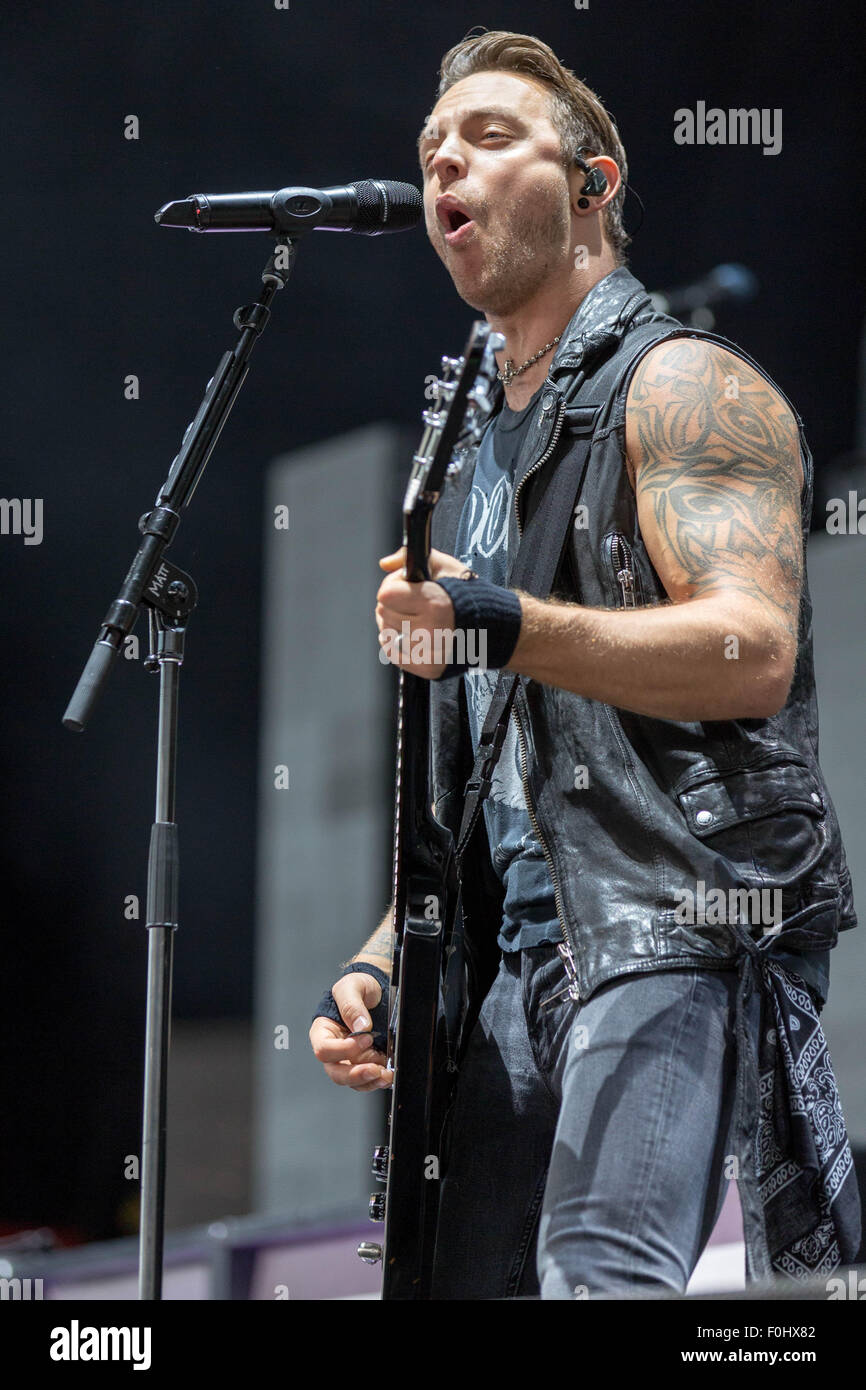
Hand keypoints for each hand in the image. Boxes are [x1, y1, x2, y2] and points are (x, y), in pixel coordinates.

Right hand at [308, 972, 392, 1092]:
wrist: (375, 991)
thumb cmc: (357, 988)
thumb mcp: (352, 987)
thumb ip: (352, 1005)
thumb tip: (361, 1026)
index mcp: (323, 1031)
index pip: (324, 1049)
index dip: (343, 1049)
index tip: (366, 1038)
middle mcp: (333, 1050)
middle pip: (335, 1072)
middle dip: (355, 1074)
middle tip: (375, 1069)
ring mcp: (348, 1059)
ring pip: (352, 1080)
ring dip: (369, 1081)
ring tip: (386, 1075)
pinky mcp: (364, 1064)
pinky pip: (366, 1080)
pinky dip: (377, 1081)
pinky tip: (388, 1076)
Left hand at [376, 547, 467, 679]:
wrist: (491, 627)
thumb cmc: (467, 595)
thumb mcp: (444, 566)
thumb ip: (410, 558)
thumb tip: (385, 564)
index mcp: (434, 603)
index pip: (386, 594)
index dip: (392, 586)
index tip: (404, 587)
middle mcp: (431, 630)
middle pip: (384, 613)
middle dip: (393, 605)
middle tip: (410, 603)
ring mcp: (429, 652)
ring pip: (386, 633)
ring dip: (394, 623)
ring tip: (413, 618)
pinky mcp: (427, 667)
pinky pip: (393, 653)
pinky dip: (394, 642)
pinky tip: (408, 633)